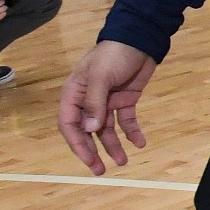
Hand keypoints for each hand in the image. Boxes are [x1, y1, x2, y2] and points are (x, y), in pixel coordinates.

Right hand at [58, 41, 156, 173]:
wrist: (139, 39)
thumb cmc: (113, 54)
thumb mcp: (101, 77)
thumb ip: (94, 103)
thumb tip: (90, 130)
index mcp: (74, 94)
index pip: (69, 124)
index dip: (77, 144)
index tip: (88, 159)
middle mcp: (88, 100)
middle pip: (87, 131)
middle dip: (93, 150)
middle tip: (101, 170)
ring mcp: (107, 101)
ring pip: (107, 129)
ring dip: (113, 145)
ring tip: (123, 161)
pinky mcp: (125, 100)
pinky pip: (126, 121)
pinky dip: (132, 132)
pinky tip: (140, 143)